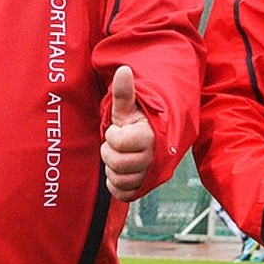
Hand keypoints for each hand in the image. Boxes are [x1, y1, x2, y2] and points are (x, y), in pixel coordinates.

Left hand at [101, 66, 153, 201]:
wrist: (152, 138)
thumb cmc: (136, 121)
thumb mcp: (128, 107)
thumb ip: (124, 92)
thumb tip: (123, 70)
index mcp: (149, 136)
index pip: (119, 142)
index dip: (113, 135)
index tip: (118, 129)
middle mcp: (153, 158)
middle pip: (117, 163)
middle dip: (110, 152)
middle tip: (115, 144)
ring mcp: (149, 175)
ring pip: (120, 180)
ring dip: (112, 168)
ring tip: (118, 156)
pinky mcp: (144, 188)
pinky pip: (123, 194)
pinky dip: (116, 185)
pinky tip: (118, 171)